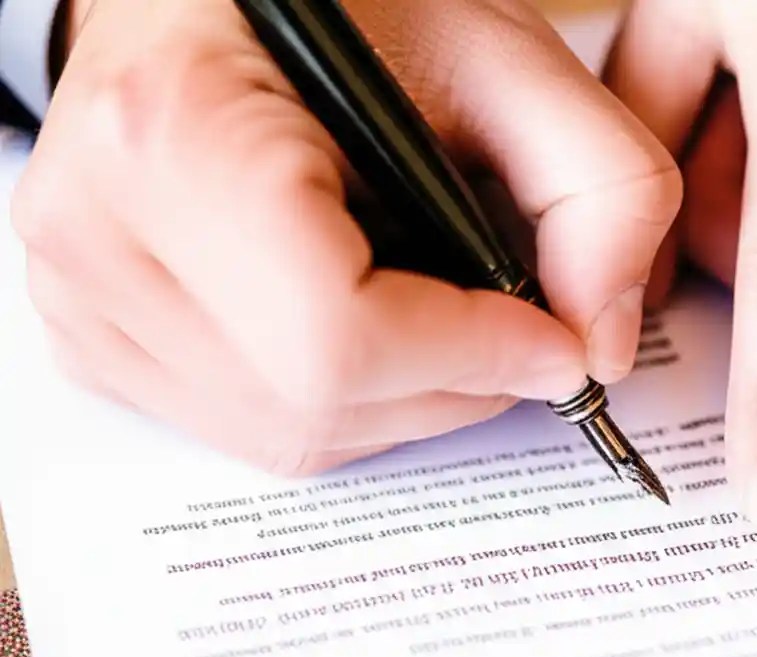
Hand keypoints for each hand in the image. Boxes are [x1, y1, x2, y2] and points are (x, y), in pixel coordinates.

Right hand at [15, 0, 678, 474]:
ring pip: (286, 435)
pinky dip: (340, 400)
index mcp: (181, 130)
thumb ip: (600, 185)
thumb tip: (598, 349)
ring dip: (404, 399)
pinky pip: (246, 428)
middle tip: (512, 324)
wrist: (218, 2)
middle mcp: (98, 226)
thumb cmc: (352, 10)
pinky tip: (371, 322)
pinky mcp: (91, 336)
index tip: (552, 339)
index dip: (471, 355)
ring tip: (443, 313)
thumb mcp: (504, 55)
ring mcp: (79, 293)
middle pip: (315, 405)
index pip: (334, 335)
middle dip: (452, 384)